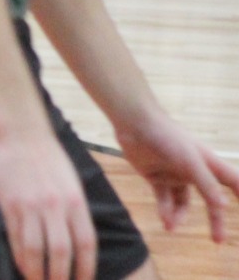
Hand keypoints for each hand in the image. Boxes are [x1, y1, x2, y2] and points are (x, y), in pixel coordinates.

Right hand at [0, 131, 97, 279]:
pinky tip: (23, 266)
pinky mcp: (9, 204)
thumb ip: (74, 213)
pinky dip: (19, 256)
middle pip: (60, 251)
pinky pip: (14, 237)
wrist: (21, 135)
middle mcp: (54, 206)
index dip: (86, 269)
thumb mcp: (72, 184)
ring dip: (37, 272)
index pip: (85, 244)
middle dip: (60, 276)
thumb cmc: (50, 159)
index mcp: (75, 201)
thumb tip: (75, 246)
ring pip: (34, 248)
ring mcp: (29, 205)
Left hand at [116, 110, 238, 242]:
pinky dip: (165, 210)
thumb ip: (206, 183)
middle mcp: (194, 170)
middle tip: (218, 240)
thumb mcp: (190, 161)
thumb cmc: (167, 137)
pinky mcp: (156, 176)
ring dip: (180, 215)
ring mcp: (174, 174)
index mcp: (208, 163)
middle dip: (215, 219)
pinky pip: (164, 198)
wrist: (134, 123)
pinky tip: (165, 220)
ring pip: (183, 201)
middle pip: (210, 198)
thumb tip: (223, 205)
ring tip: (172, 226)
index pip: (232, 181)